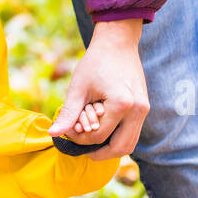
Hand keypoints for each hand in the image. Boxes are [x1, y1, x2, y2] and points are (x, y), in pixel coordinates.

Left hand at [48, 19, 148, 160]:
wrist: (117, 43)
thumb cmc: (95, 63)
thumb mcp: (78, 88)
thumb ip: (68, 114)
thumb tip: (53, 134)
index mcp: (122, 104)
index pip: (99, 136)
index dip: (80, 138)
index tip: (69, 130)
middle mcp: (138, 110)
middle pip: (120, 148)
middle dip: (99, 153)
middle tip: (83, 150)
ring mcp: (144, 110)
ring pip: (130, 144)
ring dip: (110, 148)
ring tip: (92, 143)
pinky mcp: (144, 108)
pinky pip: (132, 133)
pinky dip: (117, 138)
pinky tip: (102, 131)